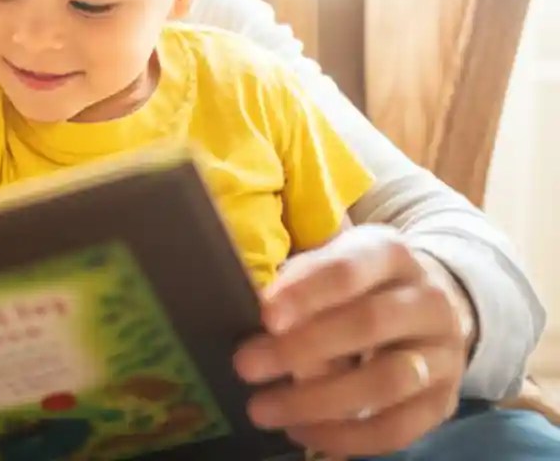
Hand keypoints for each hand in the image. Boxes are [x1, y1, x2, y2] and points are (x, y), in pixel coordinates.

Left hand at [233, 224, 475, 457]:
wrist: (430, 308)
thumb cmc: (360, 285)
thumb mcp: (331, 265)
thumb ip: (299, 284)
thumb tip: (264, 321)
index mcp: (392, 255)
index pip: (350, 269)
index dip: (306, 293)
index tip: (266, 317)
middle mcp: (428, 301)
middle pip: (369, 323)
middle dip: (303, 348)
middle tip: (247, 365)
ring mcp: (443, 354)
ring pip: (387, 381)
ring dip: (319, 400)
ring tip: (265, 409)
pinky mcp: (445, 402)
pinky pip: (399, 428)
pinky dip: (347, 436)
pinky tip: (303, 433)